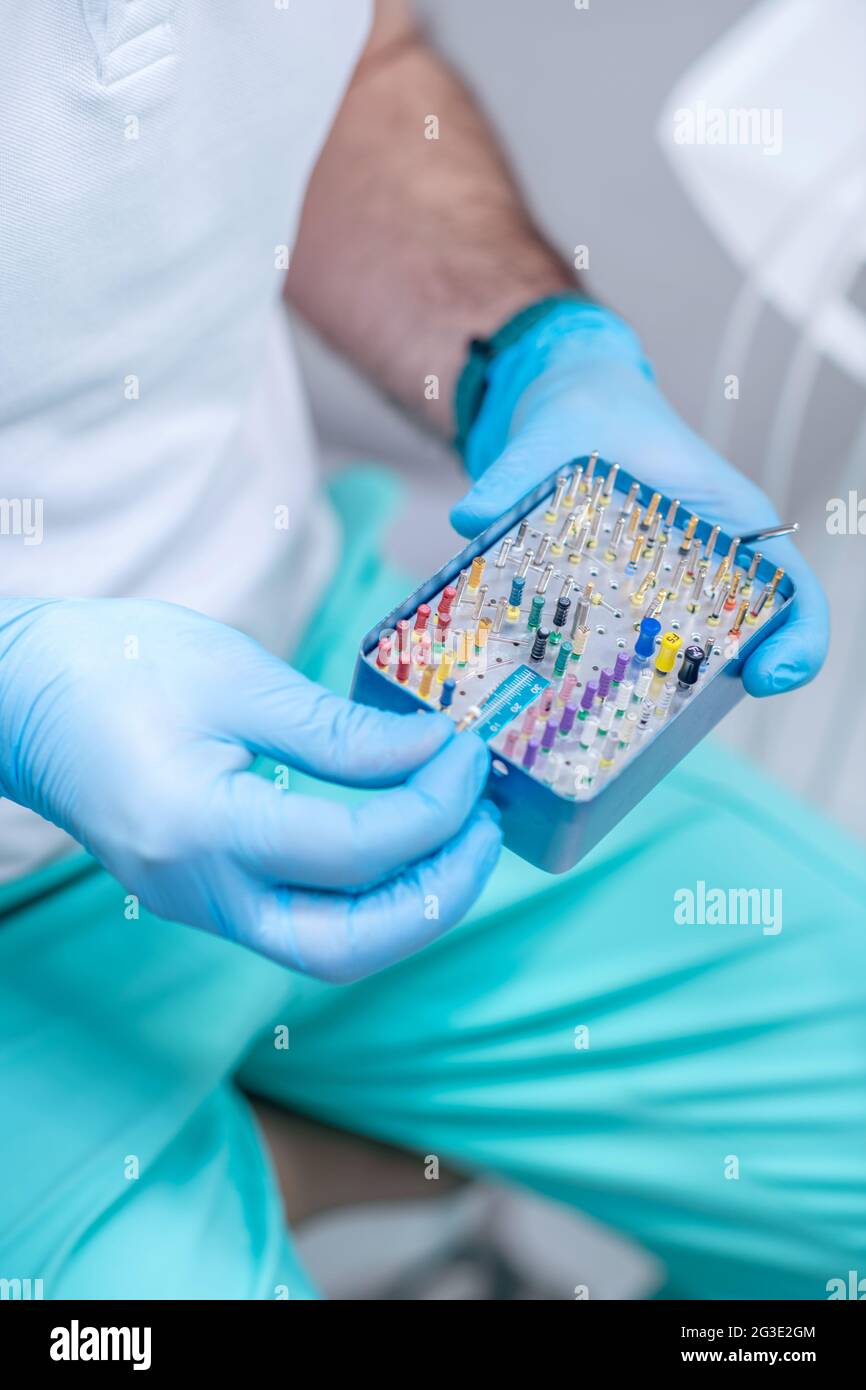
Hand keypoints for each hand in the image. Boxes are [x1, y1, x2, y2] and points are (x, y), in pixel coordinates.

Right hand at [0, 598, 500, 980]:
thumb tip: (436, 751)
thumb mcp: (234, 676)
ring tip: (462, 831)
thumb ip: (338, 730)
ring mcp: (200, 903)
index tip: (469, 750)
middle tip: (487, 825)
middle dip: (437, 895)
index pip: (353, 850)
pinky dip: (370, 890)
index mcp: (200, 827)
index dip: (433, 806)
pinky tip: (405, 834)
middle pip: (348, 947)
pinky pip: (306, 918)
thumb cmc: (115, 665)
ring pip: (330, 947)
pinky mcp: (208, 894)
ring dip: (410, 903)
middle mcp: (200, 891)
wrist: (20, 696)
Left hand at [451, 303, 827, 695]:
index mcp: (730, 521)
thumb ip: (518, 470)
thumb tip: (469, 517)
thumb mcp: (556, 431)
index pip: (793, 588)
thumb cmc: (587, 414)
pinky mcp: (624, 610)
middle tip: (687, 717)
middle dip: (727, 683)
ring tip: (621, 720)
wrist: (562, 417)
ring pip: (690, 658)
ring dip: (666, 694)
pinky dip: (612, 684)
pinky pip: (632, 655)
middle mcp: (711, 568)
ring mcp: (669, 596)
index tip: (767, 676)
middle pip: (749, 640)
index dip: (799, 638)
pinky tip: (566, 702)